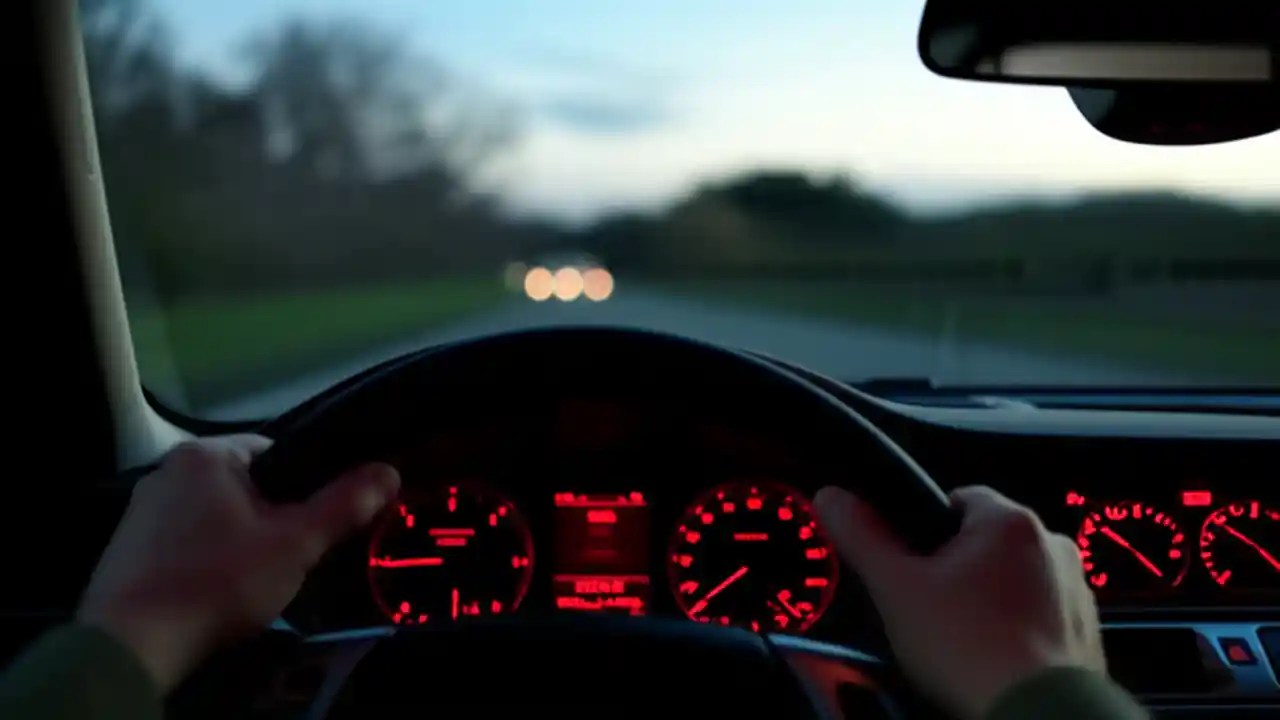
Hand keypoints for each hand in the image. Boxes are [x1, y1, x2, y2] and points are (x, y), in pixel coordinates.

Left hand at [78, 435, 399, 690]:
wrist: (134, 642)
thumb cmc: (220, 580)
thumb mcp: (295, 544)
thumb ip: (344, 506)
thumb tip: (390, 472)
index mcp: (207, 454)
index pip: (277, 452)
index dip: (305, 487)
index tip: (315, 523)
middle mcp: (168, 470)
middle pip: (245, 485)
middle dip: (270, 516)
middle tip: (291, 555)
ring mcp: (141, 510)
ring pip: (214, 515)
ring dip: (238, 538)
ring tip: (255, 576)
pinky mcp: (127, 548)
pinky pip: (185, 540)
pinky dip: (206, 558)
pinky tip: (216, 588)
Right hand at [814, 485, 1104, 719]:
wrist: (1037, 714)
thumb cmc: (967, 647)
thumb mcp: (896, 589)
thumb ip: (862, 537)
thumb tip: (831, 497)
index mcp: (1008, 520)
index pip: (958, 498)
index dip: (926, 530)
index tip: (911, 565)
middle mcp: (1053, 544)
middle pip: (987, 542)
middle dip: (959, 568)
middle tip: (931, 607)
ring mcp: (1076, 588)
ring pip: (1016, 579)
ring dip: (993, 598)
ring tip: (964, 639)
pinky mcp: (1087, 630)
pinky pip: (1041, 615)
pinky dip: (1019, 629)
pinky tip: (995, 657)